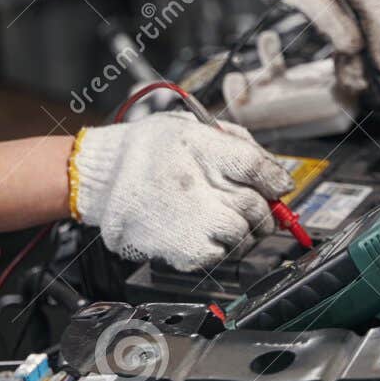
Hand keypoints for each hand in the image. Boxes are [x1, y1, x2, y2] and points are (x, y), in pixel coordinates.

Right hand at [69, 112, 294, 271]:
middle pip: (256, 206)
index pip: (256, 167)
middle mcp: (196, 186)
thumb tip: (273, 173)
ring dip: (243, 229)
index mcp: (198, 148)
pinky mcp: (183, 249)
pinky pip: (221, 253)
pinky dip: (221, 245)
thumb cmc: (145, 151)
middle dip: (263, 208)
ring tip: (223, 216)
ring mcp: (190, 221)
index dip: (274, 178)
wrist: (101, 180)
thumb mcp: (189, 127)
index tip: (278, 185)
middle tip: (254, 205)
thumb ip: (234, 143)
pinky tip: (204, 229)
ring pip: (243, 234)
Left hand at [222, 0, 379, 71]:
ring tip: (351, 72)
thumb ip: (324, 17)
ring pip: (372, 7)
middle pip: (377, 8)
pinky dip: (358, 24)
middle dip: (372, 45)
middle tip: (361, 79)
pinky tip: (347, 49)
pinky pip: (365, 1)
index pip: (374, 3)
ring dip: (365, 38)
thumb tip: (354, 45)